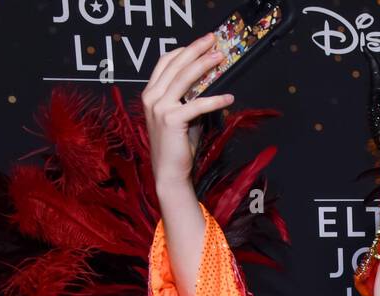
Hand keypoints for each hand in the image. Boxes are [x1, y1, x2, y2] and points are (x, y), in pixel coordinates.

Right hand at [142, 33, 234, 188]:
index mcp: (151, 93)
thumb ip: (190, 99)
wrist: (170, 172)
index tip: (203, 43)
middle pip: (176, 64)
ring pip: (184, 78)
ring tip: (221, 58)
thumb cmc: (178, 146)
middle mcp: (151, 97)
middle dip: (197, 49)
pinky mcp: (171, 119)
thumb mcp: (183, 117)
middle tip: (214, 41)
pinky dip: (215, 100)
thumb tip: (210, 84)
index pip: (166, 62)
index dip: (184, 50)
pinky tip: (229, 97)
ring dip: (205, 65)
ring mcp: (159, 107)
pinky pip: (197, 104)